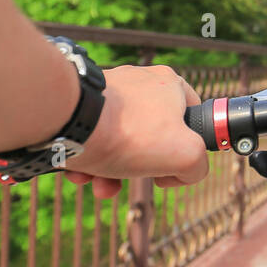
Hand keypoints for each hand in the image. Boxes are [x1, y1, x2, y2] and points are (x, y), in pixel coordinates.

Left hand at [62, 65, 208, 198]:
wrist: (68, 121)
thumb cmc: (129, 134)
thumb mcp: (186, 155)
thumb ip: (199, 165)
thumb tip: (185, 172)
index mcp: (170, 84)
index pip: (192, 116)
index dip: (187, 147)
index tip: (171, 165)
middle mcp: (139, 81)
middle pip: (151, 134)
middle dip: (141, 167)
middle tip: (131, 181)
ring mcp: (108, 92)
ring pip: (119, 139)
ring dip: (112, 170)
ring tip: (100, 184)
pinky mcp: (79, 103)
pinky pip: (92, 136)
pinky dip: (89, 159)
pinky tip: (81, 173)